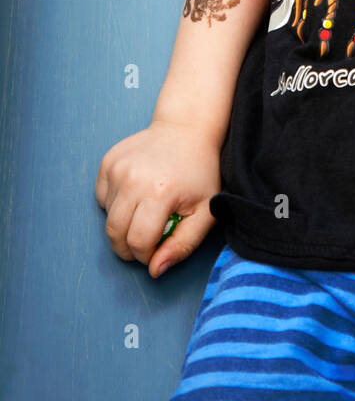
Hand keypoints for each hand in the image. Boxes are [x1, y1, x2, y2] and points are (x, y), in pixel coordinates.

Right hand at [95, 117, 221, 277]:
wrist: (187, 129)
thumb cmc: (200, 172)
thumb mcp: (205, 212)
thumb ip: (183, 245)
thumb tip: (155, 270)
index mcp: (159, 193)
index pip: (138, 243)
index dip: (146, 256)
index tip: (157, 250)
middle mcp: (132, 179)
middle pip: (115, 233)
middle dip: (128, 248)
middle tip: (145, 241)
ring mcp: (117, 168)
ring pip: (108, 217)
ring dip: (124, 224)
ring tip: (146, 210)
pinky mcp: (107, 162)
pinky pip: (102, 198)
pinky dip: (116, 204)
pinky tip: (137, 192)